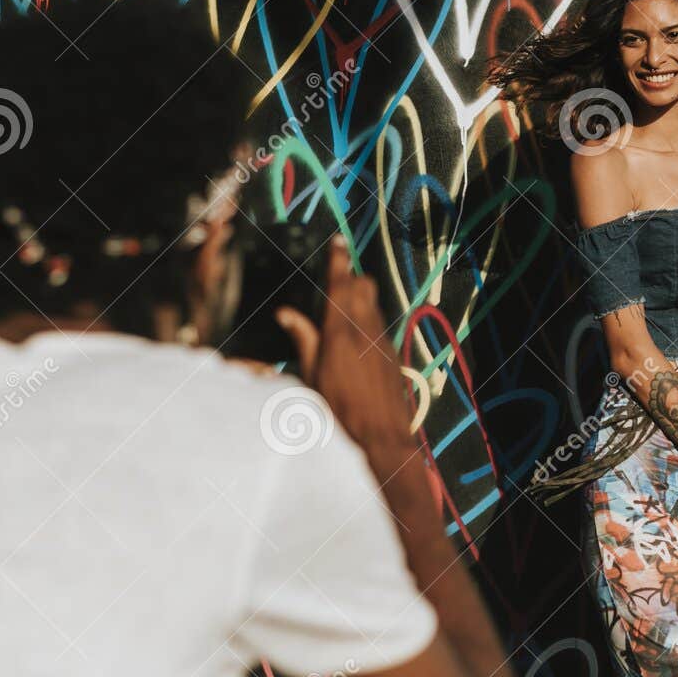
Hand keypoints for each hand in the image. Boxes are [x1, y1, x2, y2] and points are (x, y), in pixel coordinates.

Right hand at [273, 234, 416, 454]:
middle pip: (363, 285)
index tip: (338, 242)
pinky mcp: (391, 352)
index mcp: (340, 331)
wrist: (381, 434)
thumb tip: (286, 313)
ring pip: (374, 303)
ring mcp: (382, 339)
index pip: (340, 284)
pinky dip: (368, 320)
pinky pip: (380, 324)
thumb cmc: (339, 408)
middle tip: (336, 280)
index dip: (338, 261)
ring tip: (343, 308)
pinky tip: (357, 338)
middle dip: (351, 277)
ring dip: (360, 298)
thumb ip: (303, 339)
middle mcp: (365, 328)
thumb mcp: (312, 375)